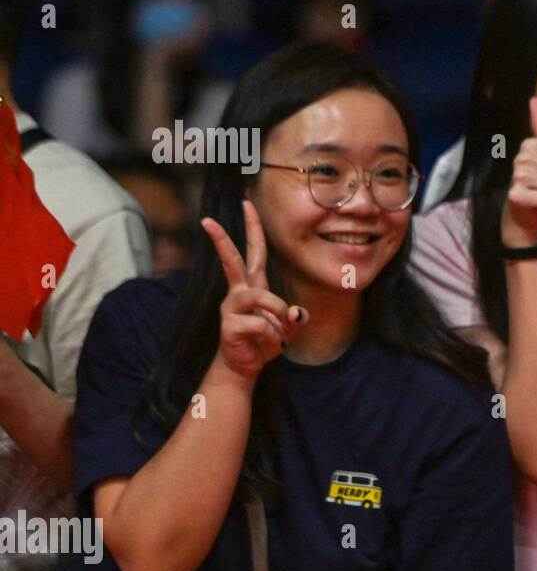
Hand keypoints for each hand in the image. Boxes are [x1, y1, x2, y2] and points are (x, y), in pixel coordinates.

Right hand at [200, 200, 308, 382]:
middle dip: (222, 240)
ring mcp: (230, 308)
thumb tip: (296, 312)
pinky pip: (262, 326)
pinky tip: (266, 346)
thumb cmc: (264, 342)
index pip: (253, 252)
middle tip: (207, 220)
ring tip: (277, 336)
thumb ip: (295, 319)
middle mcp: (238, 292)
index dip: (252, 228)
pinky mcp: (228, 325)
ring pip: (262, 299)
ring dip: (277, 318)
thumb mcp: (287, 328)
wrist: (245, 367)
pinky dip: (273, 338)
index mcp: (253, 286)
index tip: (246, 203)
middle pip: (232, 261)